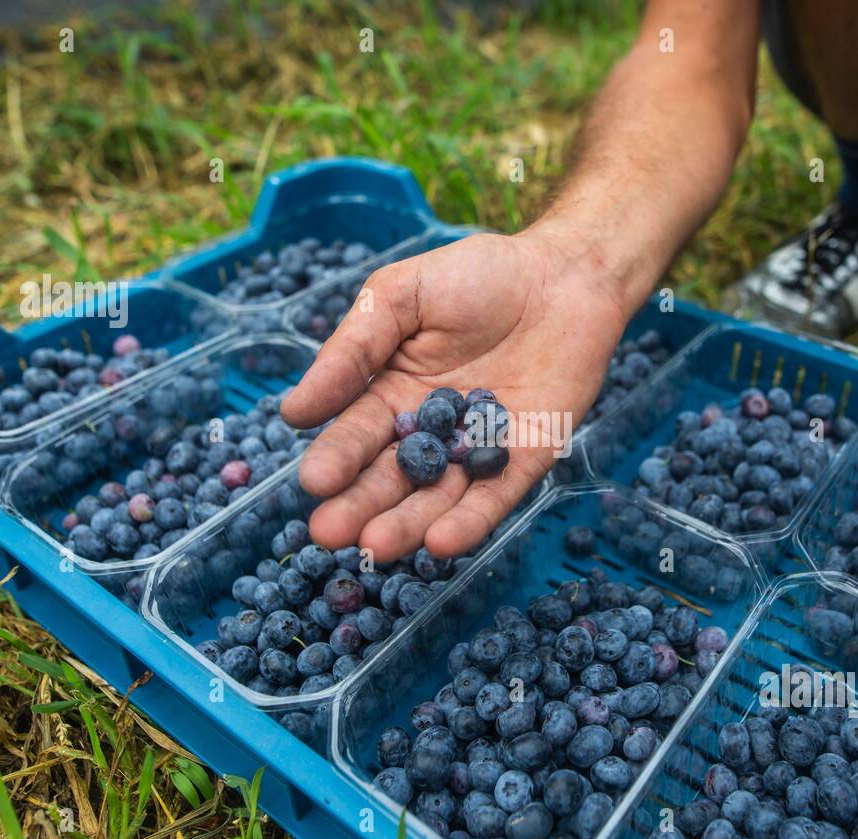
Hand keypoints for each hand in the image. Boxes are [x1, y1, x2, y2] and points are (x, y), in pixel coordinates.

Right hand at [280, 227, 630, 561]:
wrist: (564, 274)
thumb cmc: (478, 276)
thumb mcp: (400, 297)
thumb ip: (352, 350)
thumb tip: (294, 411)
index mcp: (391, 394)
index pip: (356, 436)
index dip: (335, 459)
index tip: (313, 483)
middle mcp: (430, 432)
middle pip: (390, 478)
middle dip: (361, 506)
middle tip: (332, 533)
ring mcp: (477, 450)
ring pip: (437, 497)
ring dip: (408, 525)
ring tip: (380, 546)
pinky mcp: (526, 459)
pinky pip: (495, 496)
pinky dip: (470, 521)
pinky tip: (443, 542)